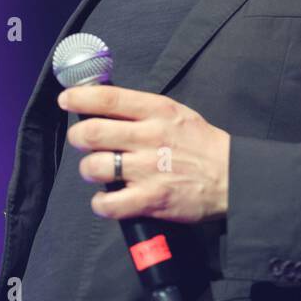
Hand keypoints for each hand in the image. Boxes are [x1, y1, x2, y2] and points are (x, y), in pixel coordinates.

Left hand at [59, 85, 229, 222]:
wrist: (234, 178)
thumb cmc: (202, 144)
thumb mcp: (176, 113)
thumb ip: (142, 109)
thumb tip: (104, 104)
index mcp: (157, 110)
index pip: (107, 98)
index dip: (79, 97)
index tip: (66, 99)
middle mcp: (150, 137)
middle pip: (92, 133)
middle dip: (78, 137)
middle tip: (82, 141)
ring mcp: (149, 169)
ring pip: (94, 167)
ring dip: (88, 170)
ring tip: (98, 171)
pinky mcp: (151, 200)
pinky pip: (108, 203)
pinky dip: (101, 203)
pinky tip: (108, 199)